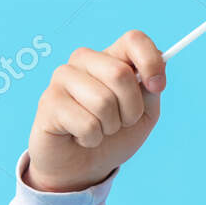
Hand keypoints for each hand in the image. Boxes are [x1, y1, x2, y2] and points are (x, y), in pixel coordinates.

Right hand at [26, 30, 166, 192]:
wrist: (83, 165)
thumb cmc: (114, 135)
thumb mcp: (144, 113)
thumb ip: (151, 89)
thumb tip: (156, 71)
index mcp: (110, 58)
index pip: (133, 39)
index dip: (151, 62)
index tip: (157, 87)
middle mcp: (83, 61)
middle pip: (120, 74)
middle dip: (132, 109)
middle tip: (123, 122)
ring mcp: (62, 78)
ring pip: (104, 101)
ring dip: (111, 126)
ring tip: (101, 130)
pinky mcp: (48, 102)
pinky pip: (87, 123)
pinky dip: (93, 138)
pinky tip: (82, 137)